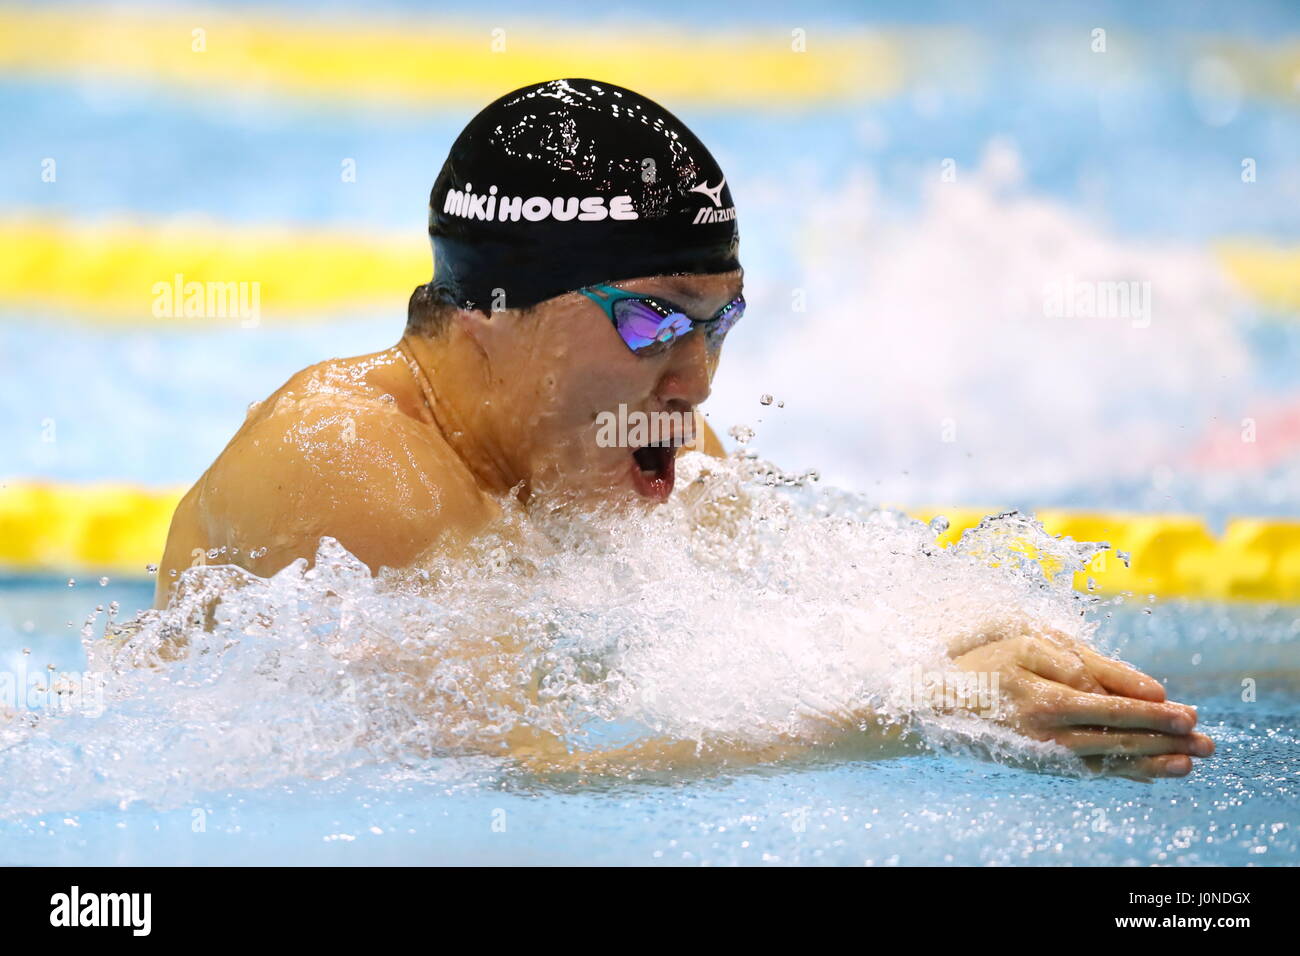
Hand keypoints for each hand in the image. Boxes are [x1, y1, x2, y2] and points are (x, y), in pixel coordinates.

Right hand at [949, 629, 1213, 779]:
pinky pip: (1089, 770)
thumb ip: (1069, 659)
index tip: (1182, 710)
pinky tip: (1150, 773)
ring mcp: (1044, 751)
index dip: (1148, 707)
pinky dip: (1122, 772)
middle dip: (1163, 737)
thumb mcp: (1021, 642)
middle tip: (1204, 740)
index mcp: (1044, 695)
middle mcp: (1048, 729)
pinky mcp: (1041, 763)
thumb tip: (1108, 686)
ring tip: (1188, 763)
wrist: (932, 704)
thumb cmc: (979, 663)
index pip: (1109, 703)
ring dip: (1152, 761)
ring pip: (1108, 758)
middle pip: (1116, 734)